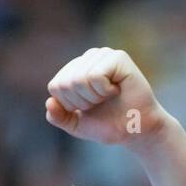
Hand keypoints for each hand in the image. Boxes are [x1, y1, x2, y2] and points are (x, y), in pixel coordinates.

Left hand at [45, 47, 169, 147]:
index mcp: (75, 70)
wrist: (136, 130)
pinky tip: (116, 90)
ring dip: (94, 97)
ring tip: (109, 96)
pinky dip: (104, 91)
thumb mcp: (77, 125)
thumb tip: (49, 103)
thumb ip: (59, 117)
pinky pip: (95, 76)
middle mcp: (88, 58)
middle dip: (83, 102)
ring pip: (80, 79)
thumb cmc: (109, 125)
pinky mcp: (117, 57)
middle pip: (66, 83)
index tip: (89, 108)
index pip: (55, 86)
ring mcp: (103, 55)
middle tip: (101, 103)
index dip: (70, 105)